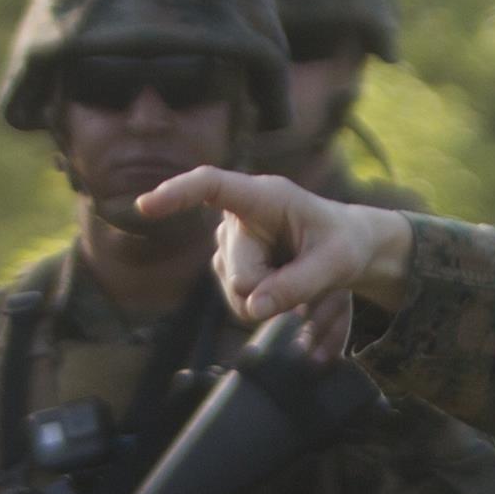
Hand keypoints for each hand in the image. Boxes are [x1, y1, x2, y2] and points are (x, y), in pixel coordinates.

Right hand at [144, 166, 407, 341]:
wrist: (349, 250)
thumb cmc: (345, 244)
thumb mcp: (335, 264)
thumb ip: (296, 284)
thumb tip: (251, 307)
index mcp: (265, 197)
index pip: (211, 187)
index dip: (177, 194)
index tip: (145, 206)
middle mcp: (241, 217)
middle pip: (237, 268)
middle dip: (269, 288)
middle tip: (307, 284)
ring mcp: (234, 244)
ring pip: (236, 290)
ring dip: (269, 299)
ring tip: (299, 281)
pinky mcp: (234, 267)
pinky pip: (240, 300)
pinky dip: (266, 305)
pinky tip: (287, 291)